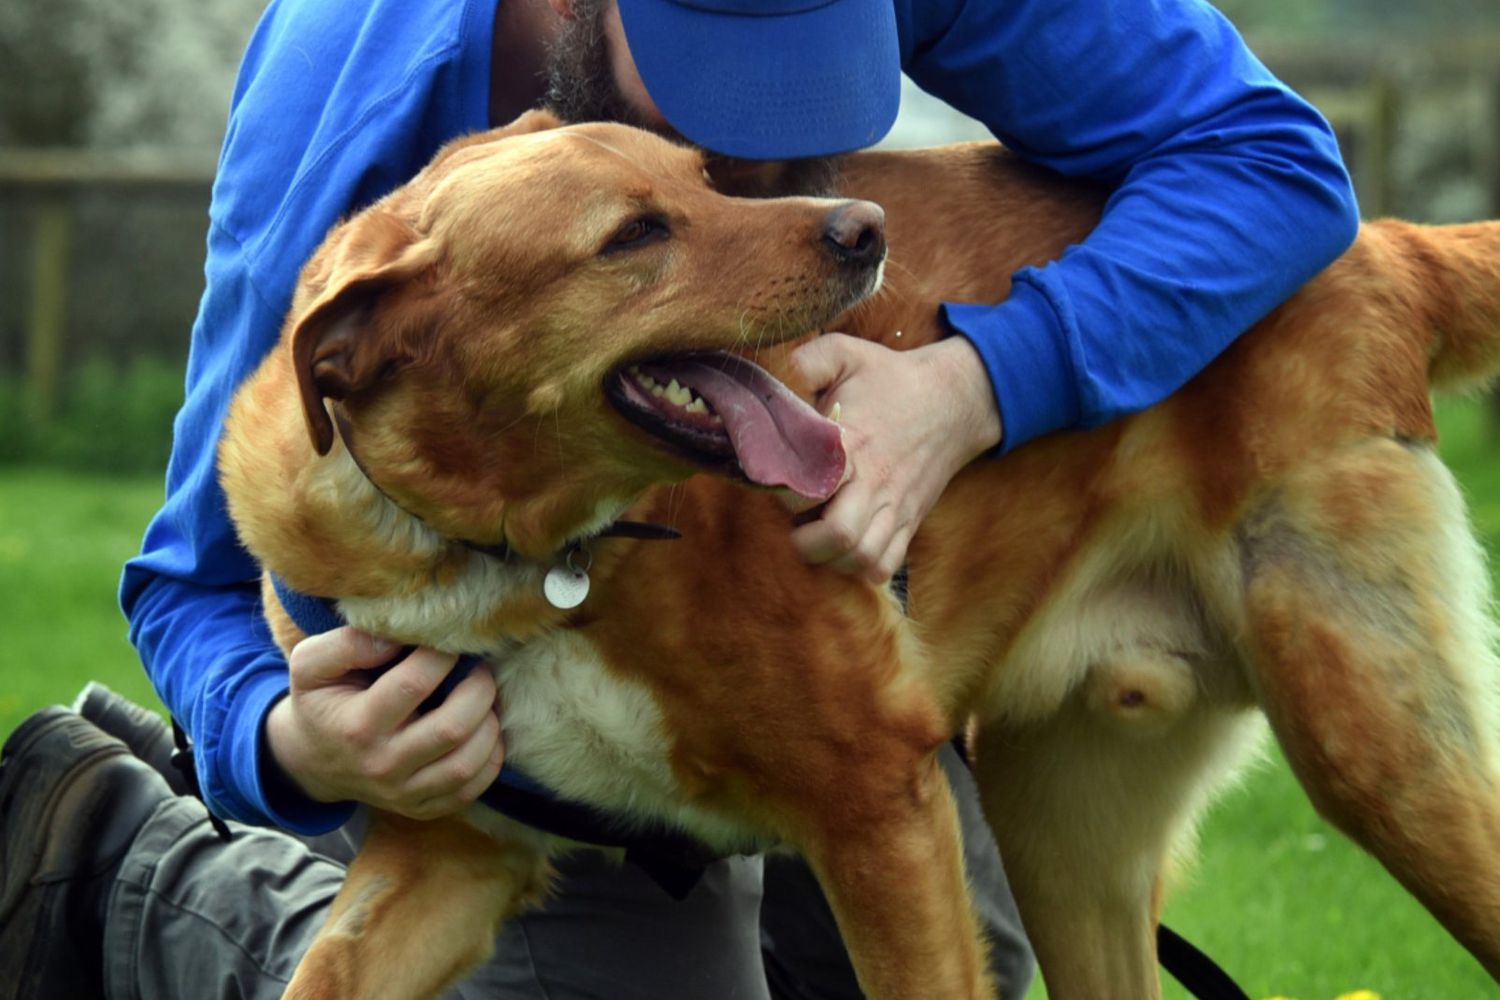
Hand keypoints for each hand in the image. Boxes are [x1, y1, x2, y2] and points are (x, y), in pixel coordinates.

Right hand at [266, 627, 503, 819]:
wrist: (312, 761)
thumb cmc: (321, 702)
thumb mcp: (310, 665)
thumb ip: (347, 645)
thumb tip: (395, 639)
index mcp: (357, 726)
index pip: (414, 684)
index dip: (442, 655)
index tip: (451, 641)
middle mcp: (382, 765)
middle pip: (452, 728)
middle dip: (479, 689)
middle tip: (480, 668)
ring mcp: (403, 793)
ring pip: (467, 763)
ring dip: (489, 724)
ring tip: (483, 698)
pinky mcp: (420, 808)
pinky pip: (470, 789)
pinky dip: (489, 758)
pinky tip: (482, 731)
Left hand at [788, 333, 1001, 582]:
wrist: (954, 399)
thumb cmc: (890, 377)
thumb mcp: (845, 353)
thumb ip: (803, 363)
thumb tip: (767, 379)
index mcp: (853, 442)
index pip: (811, 485)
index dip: (783, 490)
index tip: (776, 480)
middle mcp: (875, 482)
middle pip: (837, 535)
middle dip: (801, 536)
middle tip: (791, 517)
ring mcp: (895, 507)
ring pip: (859, 558)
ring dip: (827, 556)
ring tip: (813, 533)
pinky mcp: (909, 522)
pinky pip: (882, 567)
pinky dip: (857, 567)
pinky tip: (841, 546)